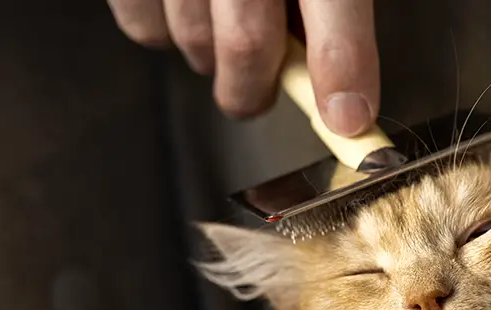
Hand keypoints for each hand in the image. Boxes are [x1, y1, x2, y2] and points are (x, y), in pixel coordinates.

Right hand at [107, 0, 378, 127]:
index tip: (348, 117)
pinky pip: (142, 23)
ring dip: (212, 58)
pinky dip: (164, 33)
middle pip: (245, 43)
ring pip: (192, 39)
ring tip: (224, 34)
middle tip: (259, 95)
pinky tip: (184, 9)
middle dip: (257, 90)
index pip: (335, 4)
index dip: (343, 68)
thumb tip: (338, 75)